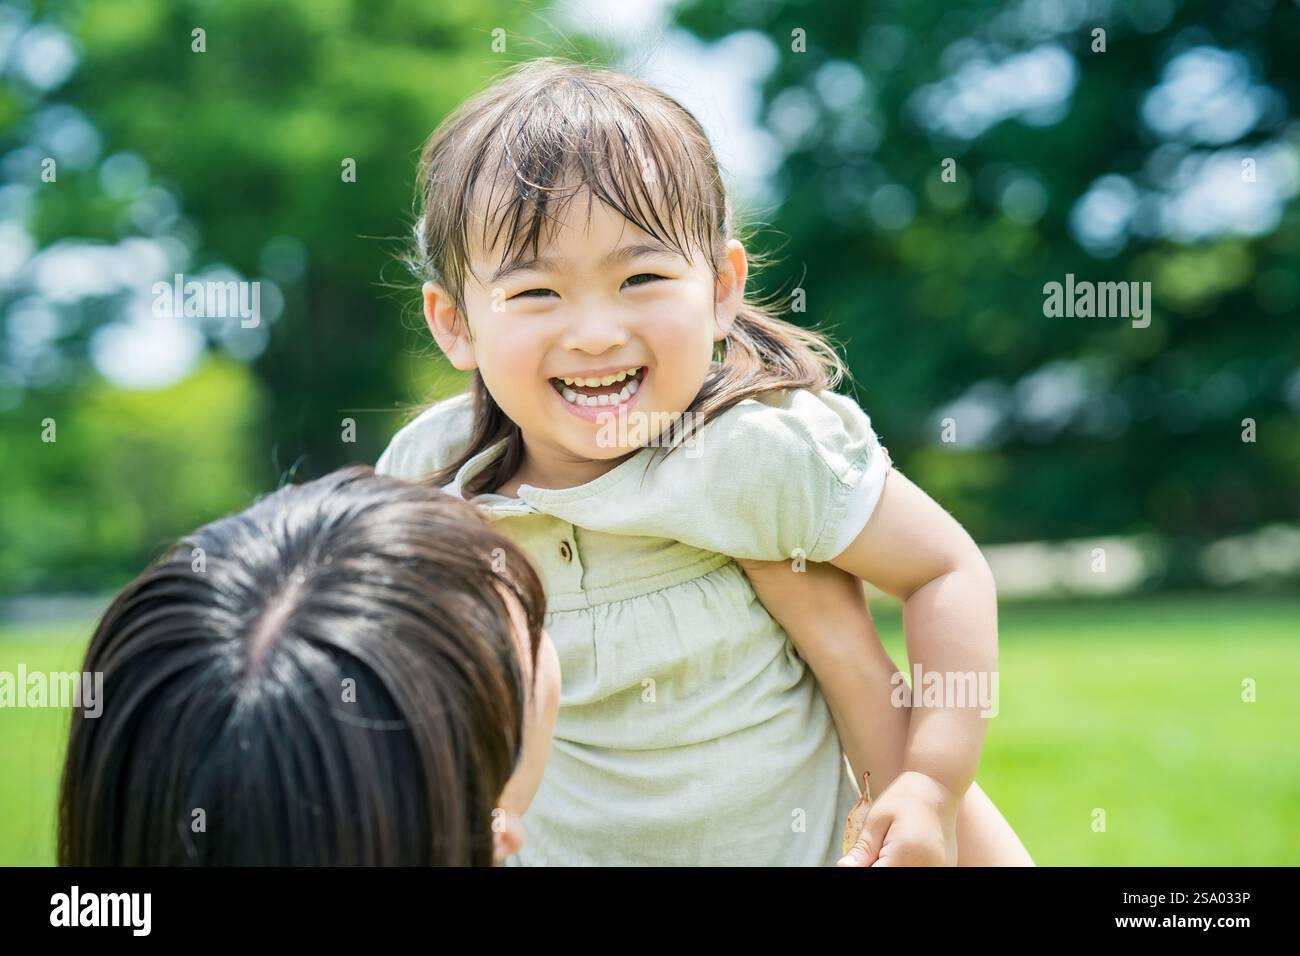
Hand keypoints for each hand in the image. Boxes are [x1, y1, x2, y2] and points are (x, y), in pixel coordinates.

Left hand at [838, 771, 958, 866]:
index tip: (861, 855)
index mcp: (907, 852)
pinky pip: (916, 870)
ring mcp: (940, 869)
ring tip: (890, 845)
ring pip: (904, 873)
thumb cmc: (903, 798)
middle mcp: (928, 866)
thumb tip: (843, 868)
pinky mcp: (945, 868)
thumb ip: (862, 849)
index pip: (876, 874)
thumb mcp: (876, 820)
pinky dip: (905, 863)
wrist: (938, 787)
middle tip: (877, 846)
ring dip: (892, 863)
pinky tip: (905, 849)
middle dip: (877, 865)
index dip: (862, 866)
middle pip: (891, 876)